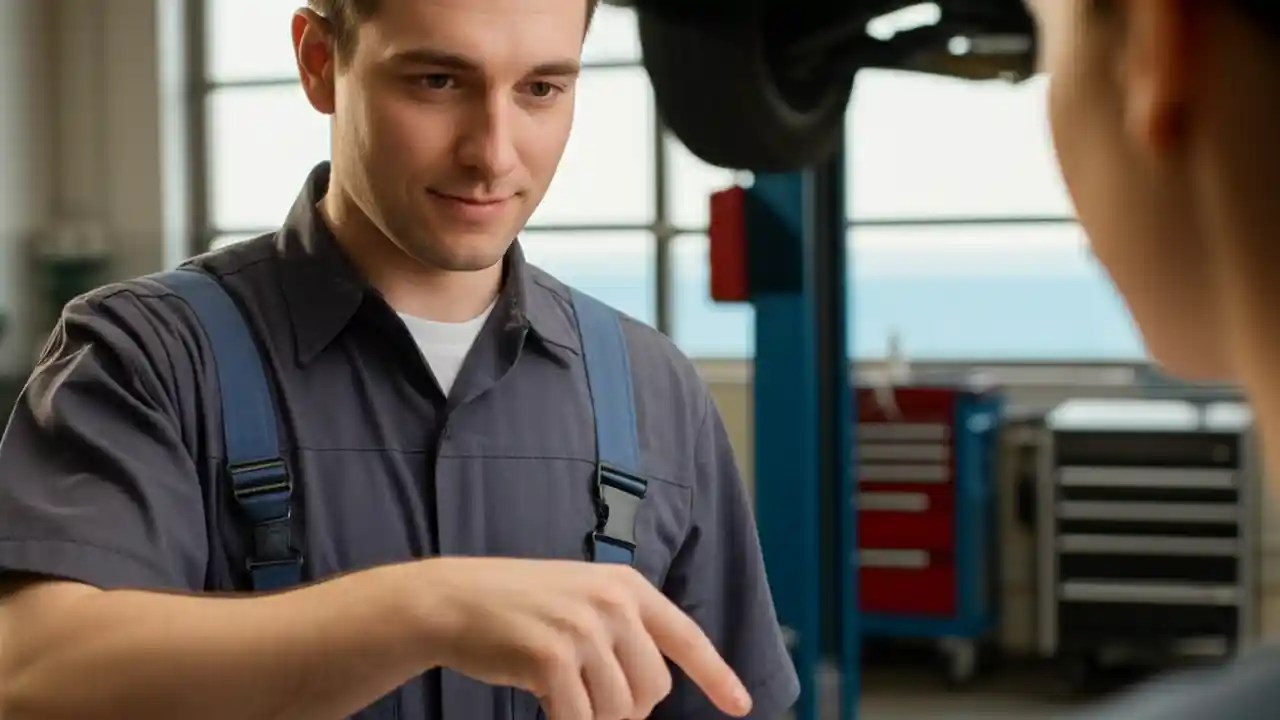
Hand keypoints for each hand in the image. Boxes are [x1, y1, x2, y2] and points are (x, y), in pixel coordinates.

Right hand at [416, 557, 752, 719]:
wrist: (454, 600)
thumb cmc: (518, 606)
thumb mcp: (582, 599)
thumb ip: (621, 632)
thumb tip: (649, 693)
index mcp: (627, 587)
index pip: (686, 637)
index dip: (717, 676)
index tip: (742, 706)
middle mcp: (613, 603)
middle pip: (653, 690)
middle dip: (628, 710)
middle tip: (587, 698)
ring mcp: (584, 628)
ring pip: (621, 712)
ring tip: (564, 695)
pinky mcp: (553, 657)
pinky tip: (546, 707)